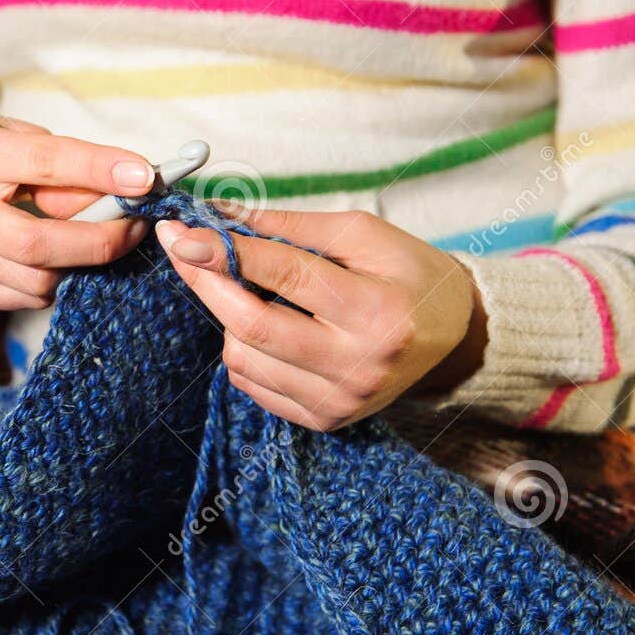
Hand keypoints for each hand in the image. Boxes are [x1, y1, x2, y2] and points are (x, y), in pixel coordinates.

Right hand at [0, 113, 155, 309]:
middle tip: (133, 227)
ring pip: (38, 279)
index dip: (98, 172)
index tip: (144, 178)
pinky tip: (53, 258)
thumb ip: (63, 163)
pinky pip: (26, 297)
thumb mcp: (14, 137)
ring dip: (81, 264)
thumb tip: (121, 192)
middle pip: (39, 243)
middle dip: (100, 241)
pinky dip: (53, 281)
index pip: (43, 164)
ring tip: (93, 239)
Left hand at [156, 208, 487, 430]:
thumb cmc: (409, 273)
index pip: (285, 276)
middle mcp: (358, 364)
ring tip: (249, 292)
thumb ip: (290, 227)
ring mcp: (339, 399)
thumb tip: (220, 216)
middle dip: (206, 282)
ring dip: (228, 318)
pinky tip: (263, 326)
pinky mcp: (324, 419)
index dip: (226, 252)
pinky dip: (244, 350)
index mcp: (376, 310)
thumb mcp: (362, 234)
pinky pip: (253, 385)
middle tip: (182, 250)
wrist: (453, 336)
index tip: (181, 233)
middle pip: (252, 325)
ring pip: (244, 358)